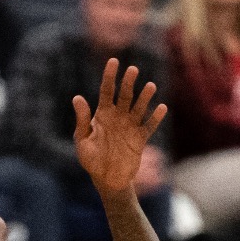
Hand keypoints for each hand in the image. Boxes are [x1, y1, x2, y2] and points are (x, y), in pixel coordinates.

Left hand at [74, 59, 167, 199]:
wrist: (106, 179)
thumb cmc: (91, 160)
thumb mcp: (82, 141)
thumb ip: (82, 120)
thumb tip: (77, 98)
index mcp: (102, 114)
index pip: (106, 90)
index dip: (109, 76)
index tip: (113, 61)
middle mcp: (118, 116)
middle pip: (124, 95)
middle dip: (128, 82)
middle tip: (132, 70)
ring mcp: (130, 126)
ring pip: (139, 107)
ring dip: (145, 97)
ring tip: (150, 86)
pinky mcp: (140, 138)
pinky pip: (149, 126)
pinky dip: (156, 118)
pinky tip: (161, 108)